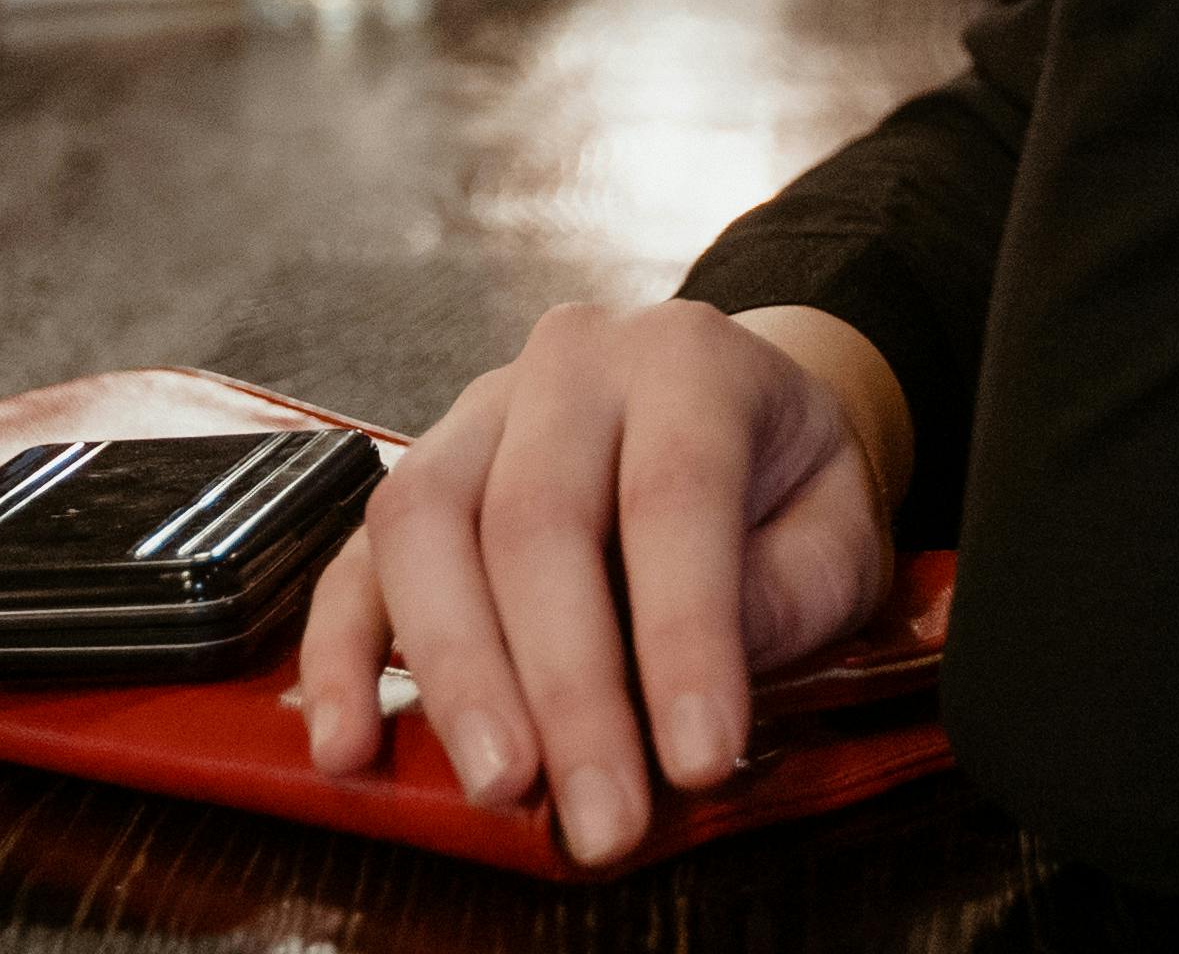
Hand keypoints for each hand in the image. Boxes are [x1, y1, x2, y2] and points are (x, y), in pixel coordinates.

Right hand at [293, 301, 904, 866]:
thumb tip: (690, 698)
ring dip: (454, 672)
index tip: (699, 761)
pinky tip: (348, 744)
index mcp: (688, 359)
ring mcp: (475, 413)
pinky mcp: (417, 479)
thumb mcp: (839, 535)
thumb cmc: (788, 488)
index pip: (673, 495)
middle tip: (599, 818)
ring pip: (425, 525)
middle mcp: (570, 363)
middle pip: (537, 517)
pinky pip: (354, 560)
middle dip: (567, 687)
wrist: (740, 418)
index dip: (682, 635)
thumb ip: (782, 601)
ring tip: (498, 787)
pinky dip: (339, 655)